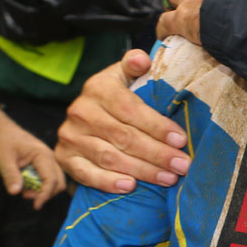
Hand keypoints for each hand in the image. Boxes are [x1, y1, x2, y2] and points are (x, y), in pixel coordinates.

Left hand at [0, 119, 66, 208]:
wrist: (0, 131)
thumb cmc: (1, 142)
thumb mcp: (2, 159)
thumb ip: (10, 175)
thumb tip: (15, 192)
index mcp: (42, 155)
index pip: (51, 179)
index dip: (45, 194)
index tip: (36, 206)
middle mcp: (49, 158)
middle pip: (58, 182)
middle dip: (45, 194)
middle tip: (25, 195)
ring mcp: (47, 161)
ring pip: (55, 182)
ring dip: (42, 190)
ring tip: (23, 190)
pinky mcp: (43, 164)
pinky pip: (47, 179)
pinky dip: (39, 186)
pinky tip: (24, 184)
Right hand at [54, 49, 188, 192]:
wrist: (84, 113)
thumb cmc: (115, 95)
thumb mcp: (124, 75)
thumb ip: (134, 65)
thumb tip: (142, 59)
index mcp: (98, 88)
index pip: (130, 109)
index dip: (157, 126)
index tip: (181, 140)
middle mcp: (80, 111)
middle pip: (123, 137)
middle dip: (157, 153)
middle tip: (183, 165)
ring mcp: (70, 136)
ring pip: (109, 158)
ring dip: (142, 171)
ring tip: (168, 178)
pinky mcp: (63, 157)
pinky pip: (86, 174)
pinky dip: (108, 183)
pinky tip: (130, 187)